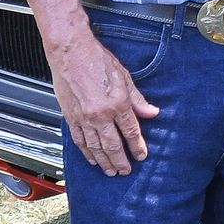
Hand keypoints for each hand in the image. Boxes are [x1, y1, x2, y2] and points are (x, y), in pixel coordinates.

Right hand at [50, 36, 159, 175]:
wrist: (71, 52)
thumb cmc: (97, 60)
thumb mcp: (125, 78)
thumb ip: (138, 99)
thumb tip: (152, 113)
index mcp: (117, 104)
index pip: (131, 131)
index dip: (137, 146)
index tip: (142, 156)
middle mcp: (100, 114)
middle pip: (112, 145)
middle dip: (121, 161)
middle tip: (126, 171)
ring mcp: (83, 117)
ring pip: (95, 147)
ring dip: (104, 161)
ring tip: (111, 171)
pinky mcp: (70, 116)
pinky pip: (79, 140)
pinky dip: (86, 152)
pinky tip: (92, 159)